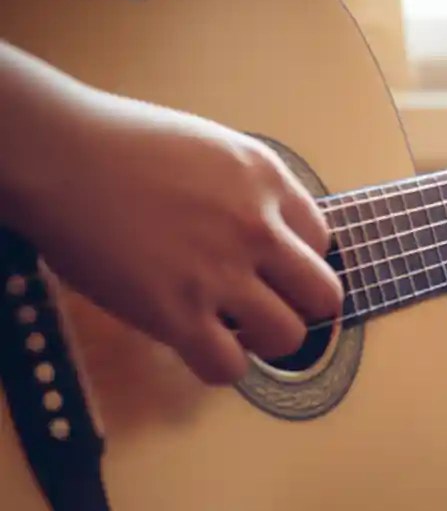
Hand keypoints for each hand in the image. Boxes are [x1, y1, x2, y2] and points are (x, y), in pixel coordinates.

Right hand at [5, 90, 342, 384]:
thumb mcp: (212, 147)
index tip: (270, 266)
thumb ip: (248, 189)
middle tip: (263, 304)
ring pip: (288, 337)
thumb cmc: (121, 143)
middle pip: (323, 295)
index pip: (322, 240)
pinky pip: (228, 367)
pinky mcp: (176, 313)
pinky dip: (219, 366)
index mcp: (268, 181)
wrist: (59, 155)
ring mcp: (219, 273)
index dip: (296, 259)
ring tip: (231, 327)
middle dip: (298, 306)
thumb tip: (269, 226)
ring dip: (264, 340)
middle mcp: (257, 228)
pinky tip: (196, 345)